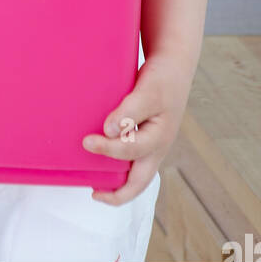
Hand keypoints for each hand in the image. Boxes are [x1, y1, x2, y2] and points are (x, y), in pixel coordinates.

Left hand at [81, 52, 192, 204]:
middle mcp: (155, 148)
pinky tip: (102, 156)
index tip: (87, 141)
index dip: (107, 149)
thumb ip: (129, 112)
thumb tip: (108, 131)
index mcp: (158, 140)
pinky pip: (131, 158)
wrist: (173, 67)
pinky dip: (118, 164)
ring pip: (136, 174)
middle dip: (118, 194)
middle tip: (94, 194)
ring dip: (118, 181)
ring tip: (95, 181)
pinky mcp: (144, 137)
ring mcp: (151, 145)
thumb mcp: (147, 93)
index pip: (130, 152)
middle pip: (139, 182)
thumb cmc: (162, 80)